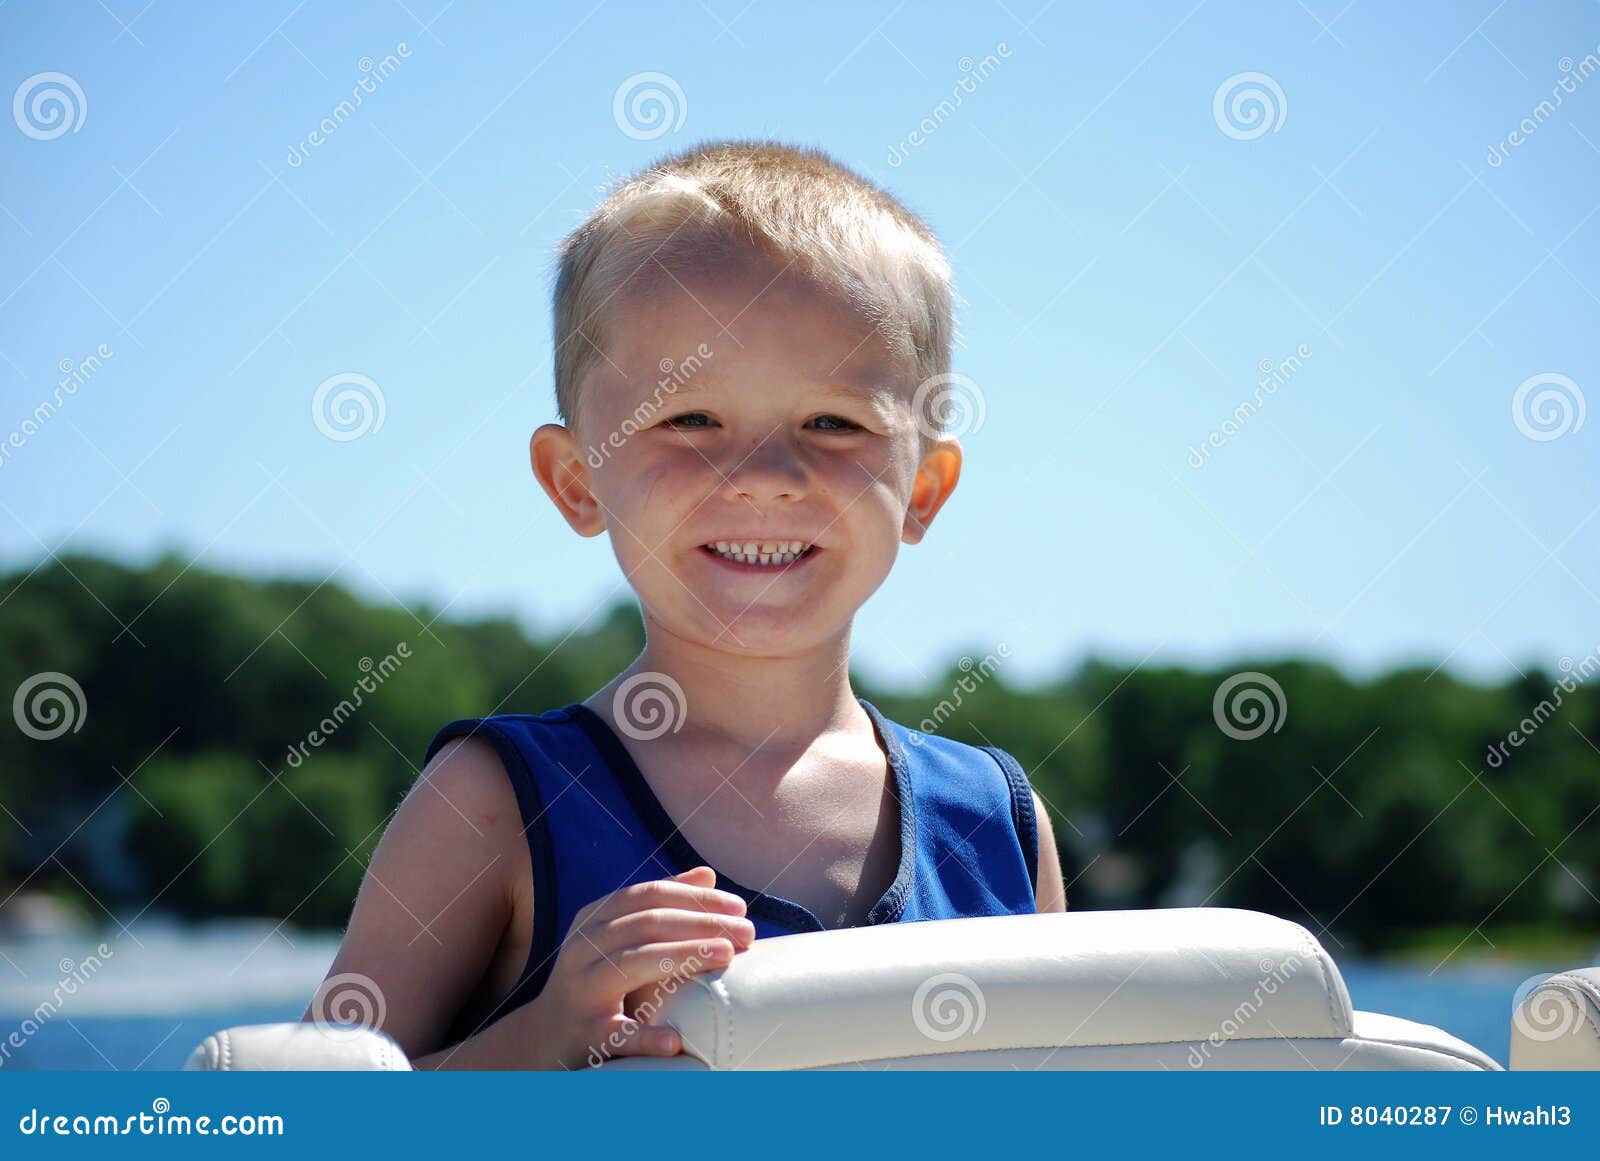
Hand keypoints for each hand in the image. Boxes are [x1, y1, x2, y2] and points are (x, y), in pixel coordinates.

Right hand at [524, 866, 753, 1068]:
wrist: (542, 1038)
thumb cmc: (594, 980)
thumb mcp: (618, 936)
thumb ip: (658, 905)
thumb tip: (707, 875)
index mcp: (594, 919)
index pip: (650, 895)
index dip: (696, 897)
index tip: (740, 907)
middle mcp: (583, 948)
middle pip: (648, 924)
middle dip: (702, 923)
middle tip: (747, 933)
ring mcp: (581, 989)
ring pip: (634, 964)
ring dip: (684, 957)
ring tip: (725, 955)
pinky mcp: (584, 1033)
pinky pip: (617, 1033)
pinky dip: (646, 1036)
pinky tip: (676, 1040)